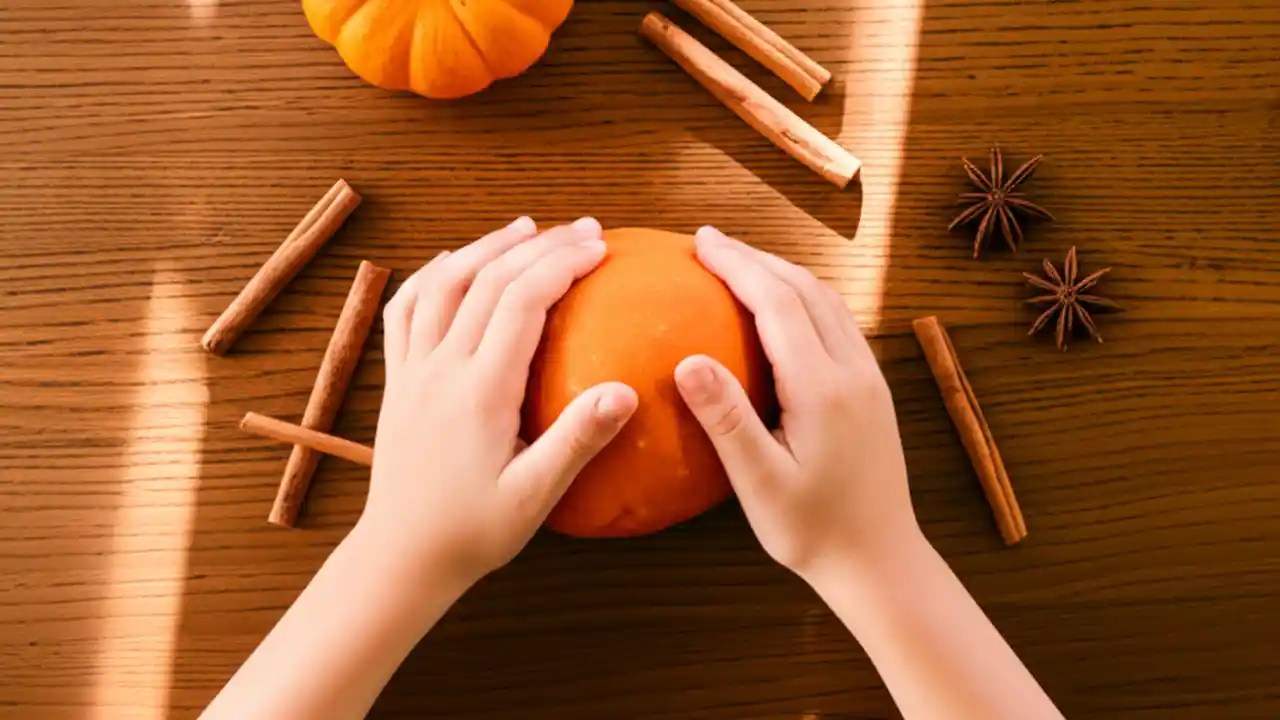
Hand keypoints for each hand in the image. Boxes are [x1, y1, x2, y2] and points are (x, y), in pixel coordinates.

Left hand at [363, 217, 637, 585]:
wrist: (401, 556)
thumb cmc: (473, 532)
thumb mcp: (534, 496)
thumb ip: (577, 440)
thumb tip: (625, 392)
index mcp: (480, 391)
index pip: (522, 301)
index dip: (562, 263)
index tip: (600, 248)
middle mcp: (441, 368)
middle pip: (488, 279)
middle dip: (540, 244)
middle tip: (584, 229)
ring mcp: (413, 370)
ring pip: (443, 283)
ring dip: (486, 246)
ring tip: (526, 227)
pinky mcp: (397, 381)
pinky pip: (405, 310)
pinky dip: (432, 274)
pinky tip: (453, 263)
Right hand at [674, 226, 918, 579]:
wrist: (880, 560)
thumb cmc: (813, 531)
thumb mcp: (760, 485)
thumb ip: (726, 421)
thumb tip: (687, 361)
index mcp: (823, 389)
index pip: (776, 303)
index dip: (737, 264)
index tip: (700, 240)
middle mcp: (853, 371)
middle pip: (804, 288)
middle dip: (755, 257)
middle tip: (708, 241)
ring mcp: (868, 377)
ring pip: (825, 300)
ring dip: (781, 272)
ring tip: (737, 262)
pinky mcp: (872, 388)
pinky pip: (836, 321)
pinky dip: (801, 297)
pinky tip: (775, 307)